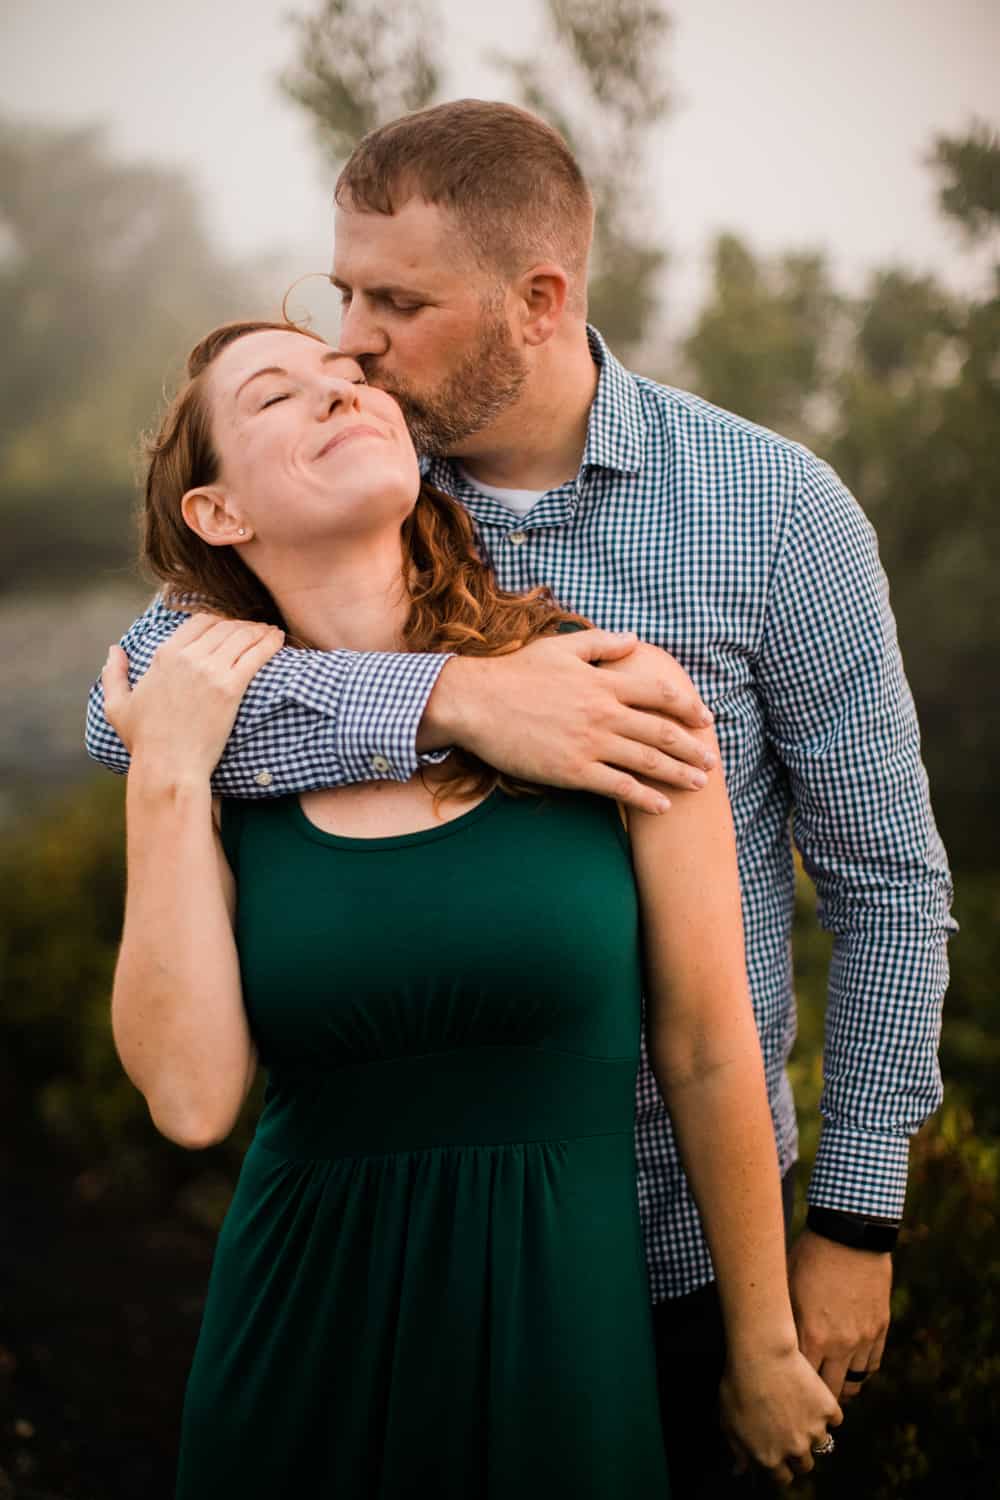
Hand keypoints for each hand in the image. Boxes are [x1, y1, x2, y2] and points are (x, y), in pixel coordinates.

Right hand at [101, 614, 283, 778]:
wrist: (169, 766)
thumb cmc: (145, 741)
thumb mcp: (117, 706)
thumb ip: (114, 675)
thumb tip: (114, 650)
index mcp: (164, 655)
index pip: (198, 621)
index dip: (218, 619)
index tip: (230, 625)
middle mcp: (187, 657)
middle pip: (224, 626)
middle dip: (242, 624)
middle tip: (256, 629)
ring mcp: (210, 671)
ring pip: (242, 636)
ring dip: (259, 630)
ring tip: (271, 632)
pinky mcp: (230, 688)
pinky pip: (256, 655)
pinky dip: (270, 643)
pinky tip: (279, 639)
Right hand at [424, 630, 714, 815]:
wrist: (476, 702)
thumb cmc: (515, 673)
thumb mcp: (561, 647)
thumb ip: (601, 643)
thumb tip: (634, 639)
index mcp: (603, 682)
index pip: (660, 693)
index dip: (688, 706)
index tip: (705, 718)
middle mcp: (604, 712)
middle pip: (662, 731)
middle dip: (693, 747)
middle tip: (713, 759)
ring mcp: (590, 743)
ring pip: (647, 761)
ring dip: (678, 773)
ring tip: (699, 783)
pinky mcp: (572, 771)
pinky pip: (618, 787)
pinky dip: (645, 797)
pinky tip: (662, 806)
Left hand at [720, 1344, 842, 1485]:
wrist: (760, 1353)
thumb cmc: (738, 1385)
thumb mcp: (728, 1422)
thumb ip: (738, 1450)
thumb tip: (740, 1470)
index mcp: (769, 1457)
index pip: (783, 1478)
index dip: (781, 1467)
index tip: (780, 1456)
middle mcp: (794, 1449)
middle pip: (805, 1465)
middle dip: (799, 1453)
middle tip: (792, 1431)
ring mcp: (814, 1430)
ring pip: (822, 1443)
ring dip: (814, 1431)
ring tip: (802, 1411)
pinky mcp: (828, 1409)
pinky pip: (835, 1418)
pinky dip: (828, 1411)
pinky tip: (814, 1398)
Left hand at [787, 1229, 891, 1401]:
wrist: (851, 1235)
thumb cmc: (811, 1256)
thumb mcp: (787, 1285)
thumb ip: (784, 1320)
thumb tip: (771, 1342)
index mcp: (812, 1334)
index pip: (801, 1382)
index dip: (792, 1390)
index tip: (784, 1392)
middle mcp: (839, 1344)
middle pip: (829, 1392)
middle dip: (816, 1399)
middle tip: (806, 1398)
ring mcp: (863, 1338)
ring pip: (854, 1384)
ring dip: (840, 1388)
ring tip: (828, 1387)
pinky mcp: (880, 1329)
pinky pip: (872, 1365)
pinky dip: (860, 1370)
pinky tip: (848, 1366)